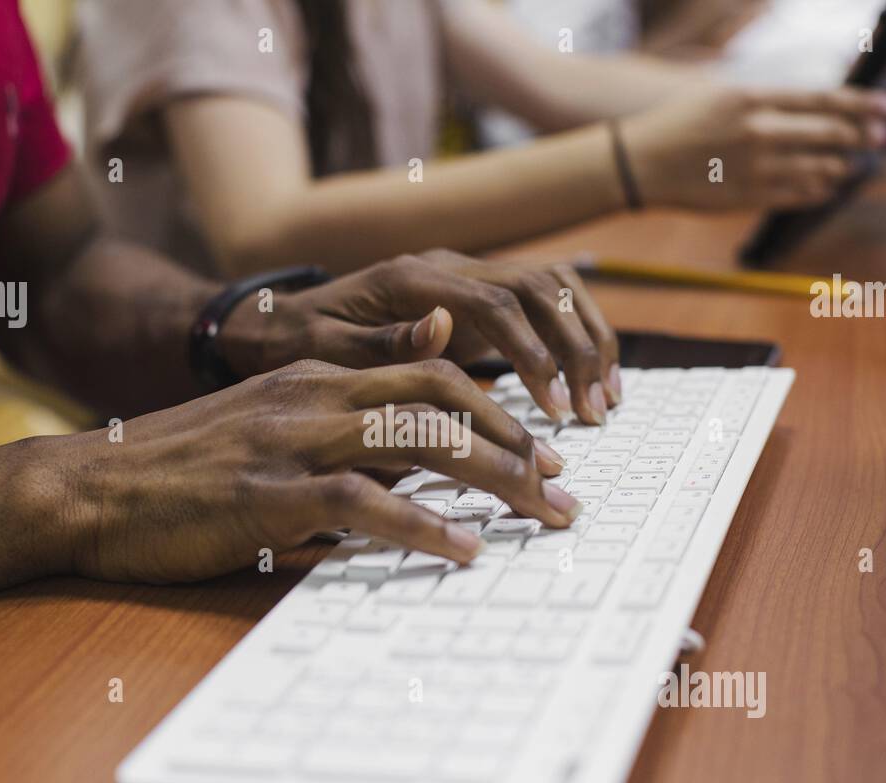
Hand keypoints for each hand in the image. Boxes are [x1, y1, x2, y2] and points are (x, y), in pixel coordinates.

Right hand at [58, 358, 578, 583]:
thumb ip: (340, 432)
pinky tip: (464, 550)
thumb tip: (416, 461)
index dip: (499, 410)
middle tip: (563, 490)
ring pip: (421, 441)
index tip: (541, 453)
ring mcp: (293, 440)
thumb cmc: (183, 469)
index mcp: (319, 375)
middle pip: (445, 399)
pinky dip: (424, 527)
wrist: (91, 486)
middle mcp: (316, 393)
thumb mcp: (270, 431)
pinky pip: (365, 504)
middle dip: (517, 443)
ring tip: (544, 515)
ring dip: (496, 479)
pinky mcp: (269, 493)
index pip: (434, 373)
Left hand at [216, 250, 619, 424]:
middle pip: (539, 287)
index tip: (552, 410)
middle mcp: (448, 267)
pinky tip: (590, 381)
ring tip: (606, 399)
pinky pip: (542, 304)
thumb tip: (443, 326)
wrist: (279, 320)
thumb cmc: (296, 342)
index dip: (532, 354)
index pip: (495, 302)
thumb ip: (381, 341)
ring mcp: (465, 278)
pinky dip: (576, 335)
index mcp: (413, 279)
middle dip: (576, 348)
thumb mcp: (322, 348)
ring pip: (552, 287)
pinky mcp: (475, 299)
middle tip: (593, 412)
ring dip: (588, 338)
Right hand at [621, 86, 885, 209]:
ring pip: (818, 168)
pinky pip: (798, 195)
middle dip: (861, 138)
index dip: (862, 105)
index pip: (822, 99)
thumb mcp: (721, 96)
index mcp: (752, 99)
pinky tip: (825, 186)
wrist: (640, 164)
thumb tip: (814, 108)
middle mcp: (757, 132)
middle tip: (877, 139)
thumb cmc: (679, 125)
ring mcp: (753, 168)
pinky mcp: (746, 198)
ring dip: (841, 167)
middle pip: (829, 135)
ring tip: (848, 164)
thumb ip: (766, 101)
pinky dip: (818, 190)